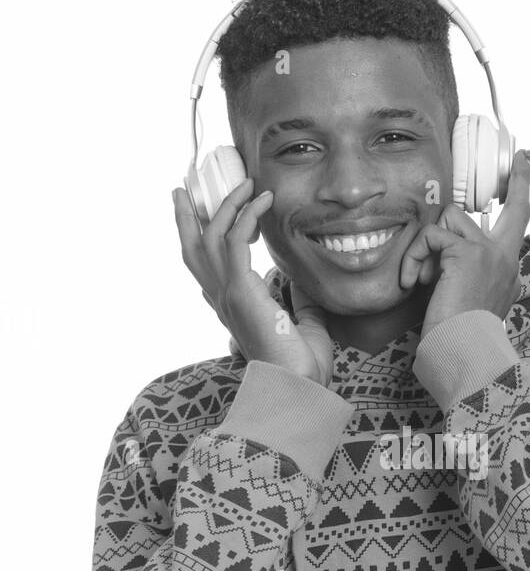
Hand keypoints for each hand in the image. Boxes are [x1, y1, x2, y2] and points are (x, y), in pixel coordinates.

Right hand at [172, 178, 333, 385]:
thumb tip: (304, 284)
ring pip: (209, 237)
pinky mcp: (241, 289)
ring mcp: (228, 294)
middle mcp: (222, 300)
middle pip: (192, 250)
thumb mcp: (304, 327)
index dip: (198, 244)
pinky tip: (263, 201)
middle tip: (184, 190)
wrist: (297, 387)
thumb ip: (301, 304)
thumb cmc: (300, 367)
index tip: (198, 222)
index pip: (206, 272)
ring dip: (224, 205)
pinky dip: (247, 215)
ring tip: (243, 183)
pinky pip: (236, 239)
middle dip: (186, 217)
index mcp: (232, 310)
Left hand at [399, 149, 529, 338]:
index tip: (527, 164)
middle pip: (516, 207)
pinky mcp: (467, 252)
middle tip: (524, 155)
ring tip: (424, 277)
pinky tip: (415, 283)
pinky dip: (415, 257)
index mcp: (508, 273)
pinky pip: (431, 237)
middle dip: (522, 178)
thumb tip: (438, 256)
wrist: (461, 354)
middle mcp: (507, 259)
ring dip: (429, 245)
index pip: (518, 228)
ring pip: (452, 218)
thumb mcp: (466, 301)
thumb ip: (463, 273)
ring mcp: (490, 253)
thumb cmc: (458, 338)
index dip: (522, 193)